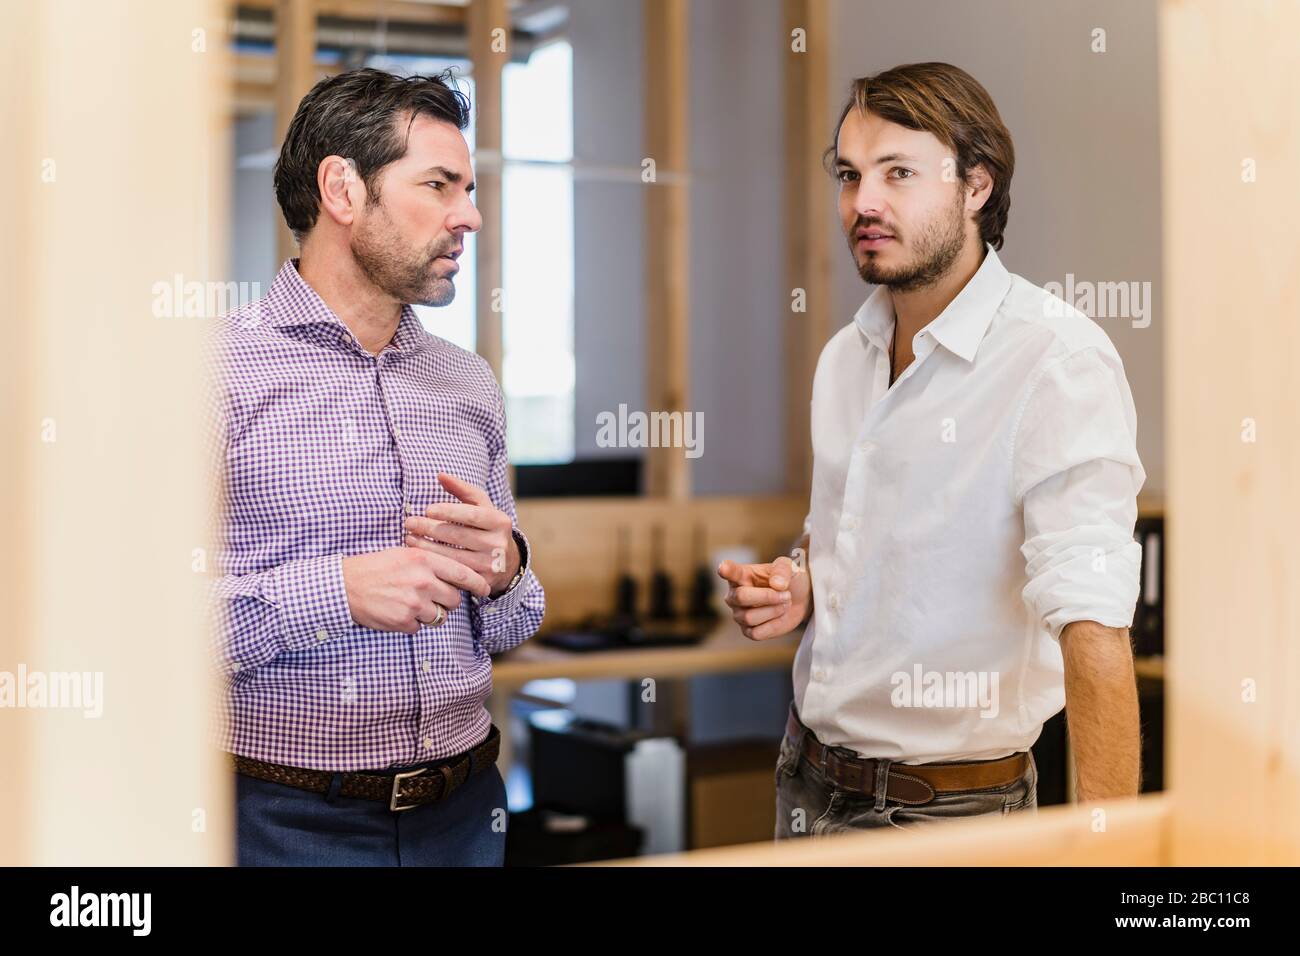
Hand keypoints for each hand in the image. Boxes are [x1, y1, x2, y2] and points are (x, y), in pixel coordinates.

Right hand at [342, 546, 490, 633]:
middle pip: (454, 599)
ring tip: (411, 603)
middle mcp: (423, 581)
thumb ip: (430, 562)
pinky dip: (411, 623)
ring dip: (430, 614)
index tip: (485, 589)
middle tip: (432, 597)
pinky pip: (420, 627)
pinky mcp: (404, 621)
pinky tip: (397, 611)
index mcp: (424, 560)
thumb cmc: (375, 567)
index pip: (462, 574)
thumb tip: (456, 574)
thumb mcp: (404, 554)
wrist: (346, 585)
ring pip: (439, 616)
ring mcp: (414, 603)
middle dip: (447, 601)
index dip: (477, 583)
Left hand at [402, 473, 520, 596]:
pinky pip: (453, 572)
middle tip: (409, 522)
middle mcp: (498, 543)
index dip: (448, 511)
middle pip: (458, 535)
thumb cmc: (487, 528)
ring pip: (453, 556)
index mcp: (499, 521)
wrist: (506, 563)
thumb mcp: (481, 507)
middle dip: (430, 528)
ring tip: (409, 538)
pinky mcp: (482, 582)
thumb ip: (462, 490)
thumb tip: (440, 475)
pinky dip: (434, 563)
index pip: (471, 514)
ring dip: (427, 547)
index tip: (427, 509)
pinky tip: (420, 556)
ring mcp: (491, 565)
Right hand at [717, 555, 810, 640]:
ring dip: (774, 610)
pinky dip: (774, 625)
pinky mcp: (748, 631)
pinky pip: (756, 633)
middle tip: (787, 594)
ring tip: (785, 603)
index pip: (730, 571)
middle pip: (741, 597)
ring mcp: (739, 614)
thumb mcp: (789, 568)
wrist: (798, 600)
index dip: (726, 570)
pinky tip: (780, 616)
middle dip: (767, 597)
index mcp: (742, 574)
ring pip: (749, 617)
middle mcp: (734, 594)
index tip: (723, 568)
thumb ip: (783, 570)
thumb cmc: (787, 580)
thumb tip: (777, 585)